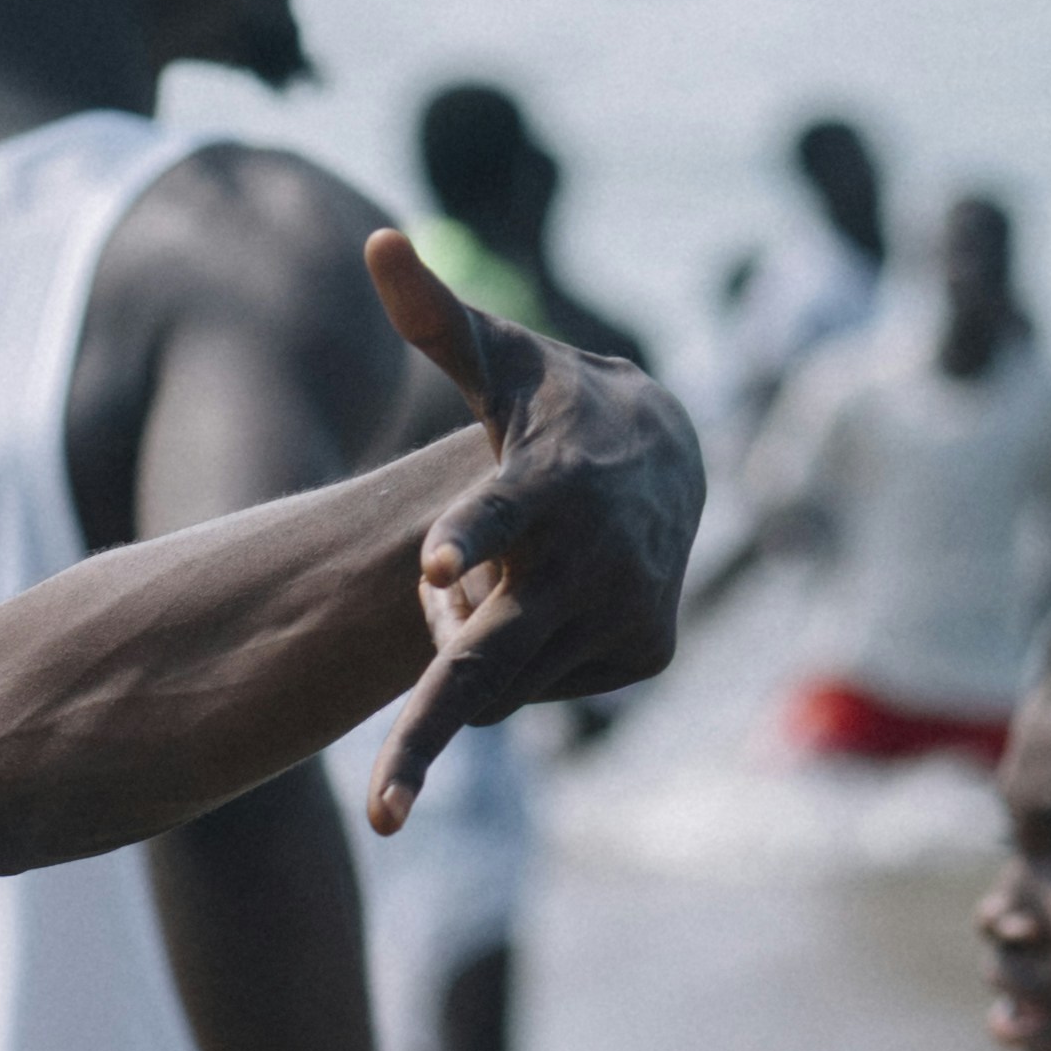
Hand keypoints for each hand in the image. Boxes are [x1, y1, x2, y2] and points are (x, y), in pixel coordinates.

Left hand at [358, 228, 700, 827]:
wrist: (674, 449)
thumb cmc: (553, 408)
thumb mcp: (498, 360)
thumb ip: (434, 315)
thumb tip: (376, 239)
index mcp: (543, 482)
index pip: (496, 514)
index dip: (469, 539)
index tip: (437, 563)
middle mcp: (589, 556)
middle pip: (481, 661)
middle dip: (425, 739)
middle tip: (379, 810)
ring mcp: (623, 612)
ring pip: (495, 680)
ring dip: (467, 648)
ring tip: (502, 573)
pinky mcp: (643, 653)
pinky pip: (533, 692)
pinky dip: (515, 663)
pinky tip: (549, 600)